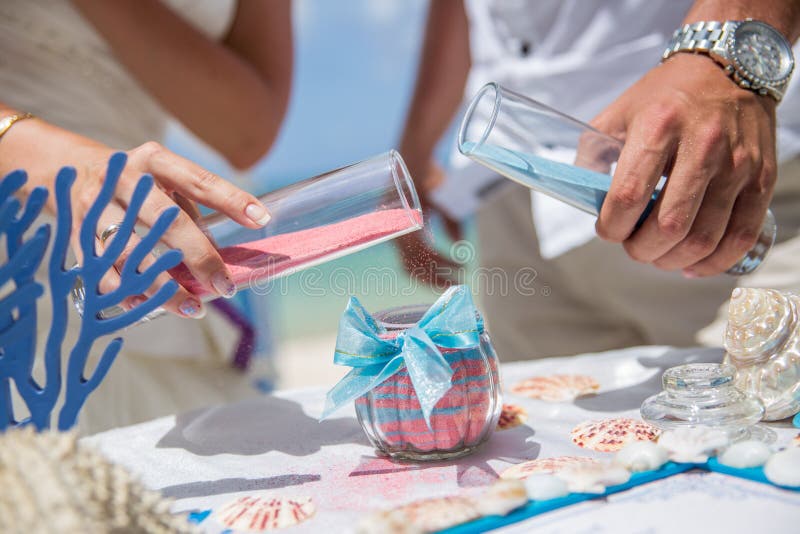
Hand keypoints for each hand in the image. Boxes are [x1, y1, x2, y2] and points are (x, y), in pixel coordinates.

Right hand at [71, 141, 270, 316]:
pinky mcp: (76, 234)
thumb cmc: (138, 184)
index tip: (261, 219)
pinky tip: (148, 309)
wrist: (71, 171)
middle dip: (200, 258)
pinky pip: (102, 271)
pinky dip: (127, 293)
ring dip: (164, 287)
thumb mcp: (165, 182)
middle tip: (224, 286)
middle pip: (168, 222)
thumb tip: (221, 255)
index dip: (232, 200)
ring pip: (134, 253)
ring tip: (192, 308)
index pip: (199, 181)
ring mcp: (96, 206)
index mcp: (154, 160)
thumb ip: (191, 212)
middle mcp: (124, 180)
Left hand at [396, 161, 461, 286]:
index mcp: (400, 229)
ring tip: (458, 276)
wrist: (419, 151)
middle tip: (453, 287)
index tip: (445, 284)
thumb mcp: (442, 204)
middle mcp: (396, 230)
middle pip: (411, 267)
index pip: (408, 263)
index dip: (426, 276)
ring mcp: (399, 226)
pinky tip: (457, 262)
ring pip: (418, 261)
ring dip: (440, 271)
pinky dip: (441, 258)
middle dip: (433, 280)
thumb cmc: (430, 174)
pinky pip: (423, 248)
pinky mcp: (406, 220)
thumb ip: (450, 226)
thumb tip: (460, 247)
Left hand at [591, 53, 776, 276]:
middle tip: (632, 246)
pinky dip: (713, 262)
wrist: (729, 68)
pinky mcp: (762, 178)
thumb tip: (583, 200)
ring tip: (658, 255)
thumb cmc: (665, 97)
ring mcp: (737, 164)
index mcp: (658, 126)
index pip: (629, 195)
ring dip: (672, 260)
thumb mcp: (617, 114)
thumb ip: (593, 156)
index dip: (612, 226)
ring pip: (703, 238)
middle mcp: (702, 145)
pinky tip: (691, 263)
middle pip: (668, 225)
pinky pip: (741, 235)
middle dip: (641, 249)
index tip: (607, 230)